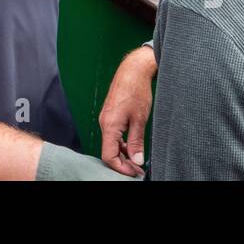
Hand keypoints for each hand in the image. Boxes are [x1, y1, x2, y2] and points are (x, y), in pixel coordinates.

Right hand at [98, 45, 155, 176]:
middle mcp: (104, 123)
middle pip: (109, 151)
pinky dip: (122, 144)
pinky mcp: (110, 115)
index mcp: (109, 125)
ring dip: (123, 154)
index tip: (134, 172)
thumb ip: (136, 142)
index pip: (108, 155)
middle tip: (139, 169)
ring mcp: (106, 119)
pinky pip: (113, 135)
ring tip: (138, 160)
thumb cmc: (136, 91)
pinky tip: (133, 146)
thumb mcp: (140, 119)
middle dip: (123, 163)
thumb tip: (136, 161)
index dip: (120, 168)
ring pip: (111, 143)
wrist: (132, 70)